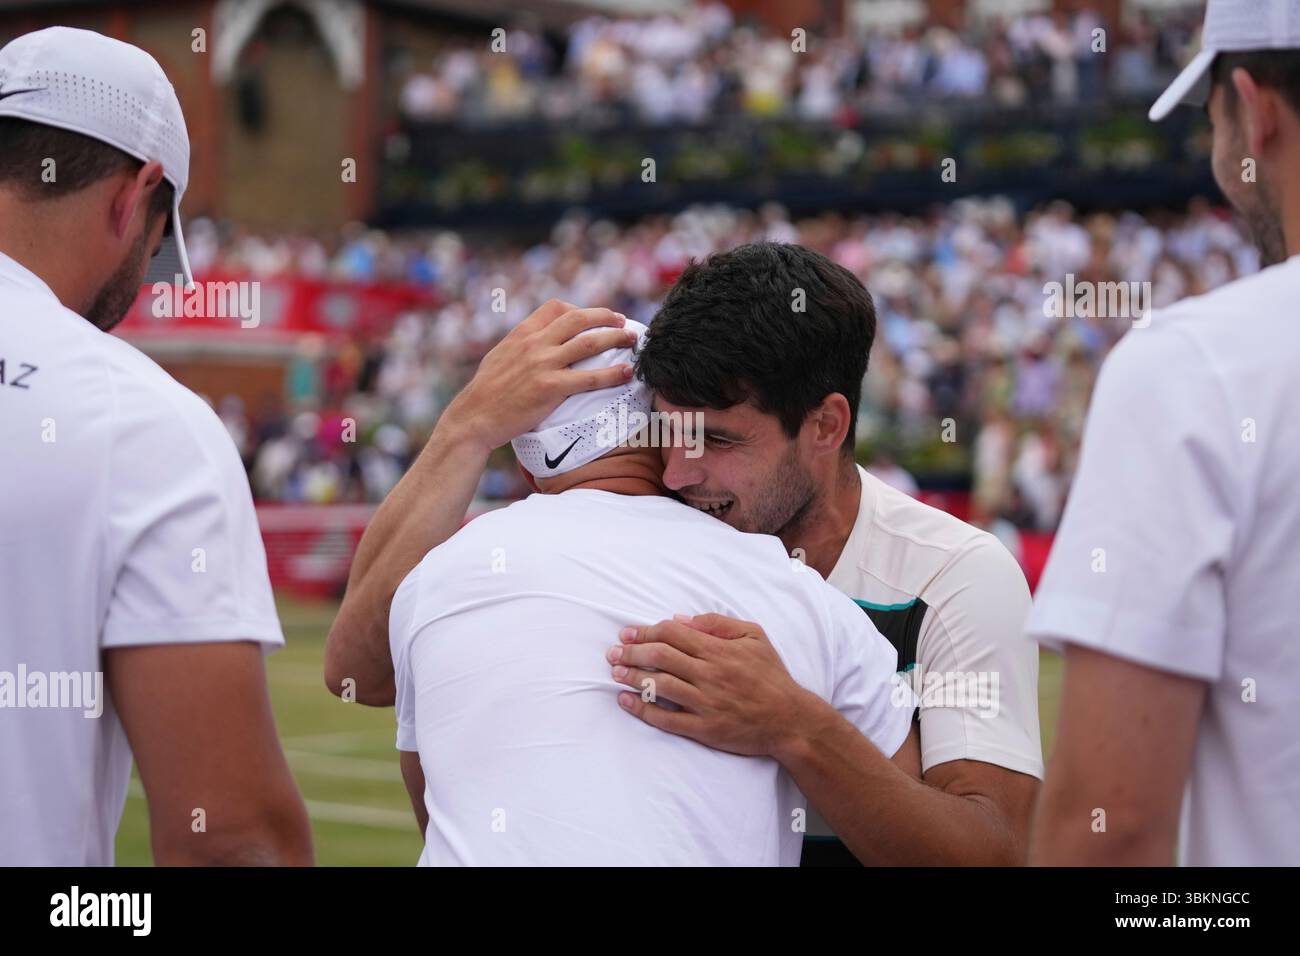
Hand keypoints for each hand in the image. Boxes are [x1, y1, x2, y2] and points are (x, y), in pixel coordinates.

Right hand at [441, 299, 635, 452]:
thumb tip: (538, 340)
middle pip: (579, 319)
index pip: (557, 307)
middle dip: (606, 317)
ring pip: (590, 343)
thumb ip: (522, 344)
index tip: (595, 318)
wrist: (475, 416)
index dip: (580, 309)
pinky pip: (590, 378)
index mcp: (523, 332)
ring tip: (633, 341)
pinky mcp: (551, 388)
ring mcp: (544, 364)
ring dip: (616, 339)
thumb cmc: (487, 390)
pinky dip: (612, 374)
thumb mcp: (500, 355)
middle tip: (623, 323)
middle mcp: (535, 343)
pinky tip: (626, 373)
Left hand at [608, 613, 819, 757]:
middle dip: (631, 652)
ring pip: (658, 686)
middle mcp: (709, 674)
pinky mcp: (704, 728)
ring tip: (615, 673)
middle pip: (660, 657)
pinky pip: (666, 719)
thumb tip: (681, 619)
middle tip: (613, 652)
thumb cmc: (771, 676)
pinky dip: (642, 709)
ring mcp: (705, 703)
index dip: (645, 631)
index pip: (672, 634)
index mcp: (718, 650)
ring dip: (631, 677)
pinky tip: (626, 701)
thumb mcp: (754, 636)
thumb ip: (718, 624)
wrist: (791, 720)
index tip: (628, 632)